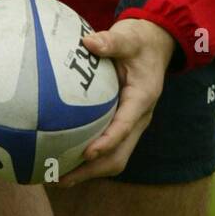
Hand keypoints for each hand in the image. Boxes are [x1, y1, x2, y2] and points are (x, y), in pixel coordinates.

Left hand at [56, 18, 176, 186]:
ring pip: (115, 157)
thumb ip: (111, 41)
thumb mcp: (129, 36)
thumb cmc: (140, 40)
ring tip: (58, 179)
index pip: (125, 125)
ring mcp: (132, 124)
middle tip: (61, 178)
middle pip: (120, 153)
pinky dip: (89, 161)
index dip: (108, 141)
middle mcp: (140, 117)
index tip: (87, 153)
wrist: (156, 45)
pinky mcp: (124, 125)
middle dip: (93, 170)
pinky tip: (64, 161)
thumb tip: (88, 42)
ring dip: (89, 171)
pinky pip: (109, 149)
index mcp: (143, 97)